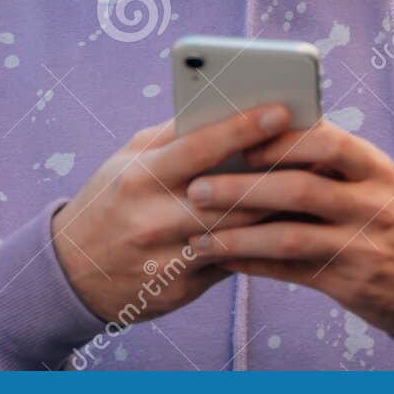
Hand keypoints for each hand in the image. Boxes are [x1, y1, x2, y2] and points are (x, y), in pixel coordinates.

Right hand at [50, 104, 294, 323]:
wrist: (73, 272)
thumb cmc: (112, 199)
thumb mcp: (130, 159)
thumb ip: (175, 135)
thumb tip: (228, 105)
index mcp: (140, 176)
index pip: (199, 147)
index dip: (243, 128)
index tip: (282, 108)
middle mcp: (152, 218)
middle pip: (230, 196)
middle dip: (277, 173)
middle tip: (320, 150)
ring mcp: (167, 259)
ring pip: (239, 234)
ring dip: (280, 211)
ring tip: (316, 185)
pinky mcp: (181, 289)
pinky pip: (233, 264)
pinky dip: (264, 243)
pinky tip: (292, 225)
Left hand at [181, 120, 393, 337]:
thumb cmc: (391, 216)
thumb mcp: (376, 180)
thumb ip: (330, 161)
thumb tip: (258, 135)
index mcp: (376, 167)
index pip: (325, 141)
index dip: (278, 140)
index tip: (236, 141)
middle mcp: (373, 203)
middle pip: (300, 188)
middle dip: (242, 188)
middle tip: (196, 186)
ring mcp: (363, 246)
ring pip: (289, 237)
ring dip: (237, 234)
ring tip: (197, 232)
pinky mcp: (350, 283)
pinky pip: (290, 272)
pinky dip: (251, 263)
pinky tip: (221, 258)